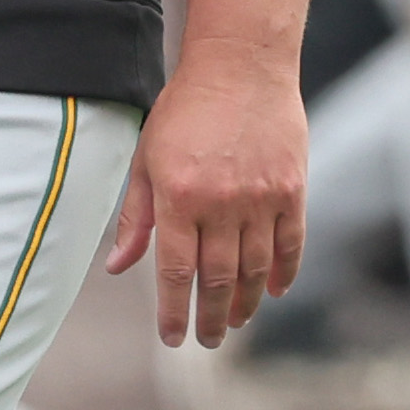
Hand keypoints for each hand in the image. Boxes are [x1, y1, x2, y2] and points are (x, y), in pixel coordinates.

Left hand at [106, 38, 307, 348]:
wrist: (240, 68)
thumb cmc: (183, 111)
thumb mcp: (146, 157)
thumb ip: (136, 216)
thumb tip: (118, 267)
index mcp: (177, 195)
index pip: (174, 271)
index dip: (173, 310)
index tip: (172, 338)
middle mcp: (220, 203)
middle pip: (217, 279)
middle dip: (210, 317)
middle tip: (207, 340)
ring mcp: (260, 199)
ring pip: (255, 270)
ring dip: (244, 303)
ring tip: (234, 322)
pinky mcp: (292, 192)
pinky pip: (290, 246)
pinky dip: (282, 274)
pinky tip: (270, 292)